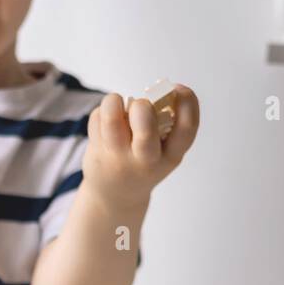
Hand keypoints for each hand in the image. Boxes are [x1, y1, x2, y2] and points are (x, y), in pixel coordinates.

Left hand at [82, 86, 199, 210]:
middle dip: (143, 107)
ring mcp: (119, 158)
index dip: (187, 102)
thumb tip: (156, 91)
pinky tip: (106, 121)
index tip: (178, 88)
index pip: (186, 128)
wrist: (115, 196)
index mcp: (171, 156)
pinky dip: (101, 111)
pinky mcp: (97, 153)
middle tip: (142, 105)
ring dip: (113, 102)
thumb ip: (166, 125)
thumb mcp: (164, 152)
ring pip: (111, 120)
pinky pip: (97, 119)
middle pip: (145, 129)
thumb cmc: (144, 163)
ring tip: (116, 103)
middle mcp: (146, 160)